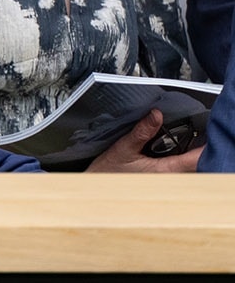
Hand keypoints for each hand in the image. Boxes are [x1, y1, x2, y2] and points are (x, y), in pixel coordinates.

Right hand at [86, 109, 201, 172]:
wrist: (96, 188)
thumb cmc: (108, 174)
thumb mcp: (123, 148)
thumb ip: (141, 132)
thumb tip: (156, 115)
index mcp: (165, 172)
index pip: (195, 160)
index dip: (204, 147)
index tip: (208, 134)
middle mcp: (169, 178)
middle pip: (193, 161)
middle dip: (194, 145)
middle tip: (191, 128)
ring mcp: (166, 180)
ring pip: (186, 164)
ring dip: (185, 150)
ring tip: (179, 135)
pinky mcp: (160, 179)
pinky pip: (177, 167)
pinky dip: (177, 155)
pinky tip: (168, 146)